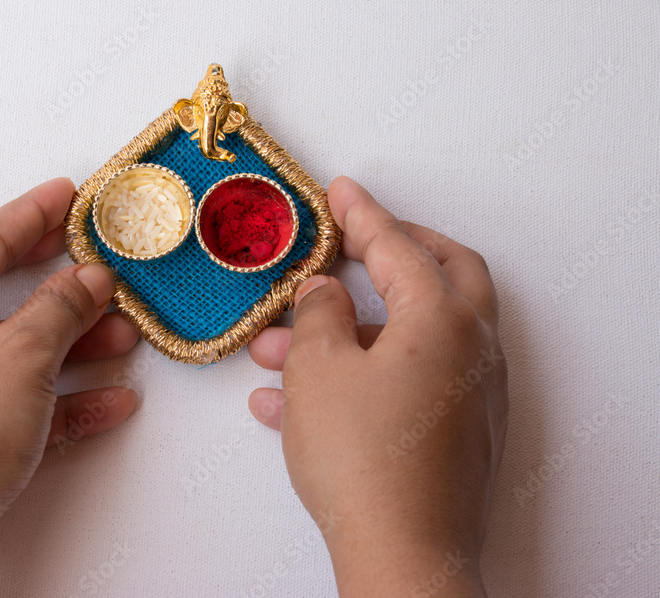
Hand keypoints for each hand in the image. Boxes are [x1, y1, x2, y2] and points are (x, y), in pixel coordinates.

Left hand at [0, 178, 138, 596]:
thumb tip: (88, 279)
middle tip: (72, 248)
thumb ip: (59, 309)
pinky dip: (56, 395)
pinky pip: (10, 397)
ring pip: (3, 345)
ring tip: (119, 335)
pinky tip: (111, 400)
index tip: (66, 195)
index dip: (29, 216)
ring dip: (63, 340)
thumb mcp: (20, 358)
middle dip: (33, 268)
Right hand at [247, 177, 506, 596]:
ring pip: (414, 335)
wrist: (403, 556)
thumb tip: (323, 292)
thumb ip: (317, 314)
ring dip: (352, 330)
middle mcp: (470, 349)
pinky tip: (295, 400)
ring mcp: (471, 393)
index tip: (340, 193)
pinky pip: (408, 382)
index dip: (362, 215)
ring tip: (279, 347)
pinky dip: (364, 374)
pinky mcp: (458, 433)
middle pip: (444, 274)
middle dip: (395, 252)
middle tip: (354, 243)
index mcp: (442, 319)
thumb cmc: (365, 460)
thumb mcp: (317, 369)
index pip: (399, 246)